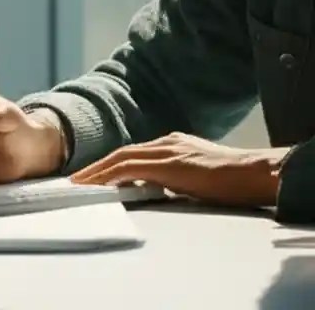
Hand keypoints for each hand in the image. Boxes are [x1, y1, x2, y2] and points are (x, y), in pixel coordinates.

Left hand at [71, 132, 284, 206]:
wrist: (255, 172)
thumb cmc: (233, 179)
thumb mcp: (197, 175)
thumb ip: (176, 177)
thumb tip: (157, 189)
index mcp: (173, 143)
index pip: (134, 153)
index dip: (111, 164)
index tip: (94, 175)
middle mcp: (167, 143)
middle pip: (122, 153)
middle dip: (97, 167)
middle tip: (76, 179)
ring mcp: (168, 151)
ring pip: (122, 159)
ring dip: (98, 172)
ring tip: (80, 184)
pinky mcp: (169, 164)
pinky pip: (131, 169)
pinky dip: (112, 176)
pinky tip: (99, 186)